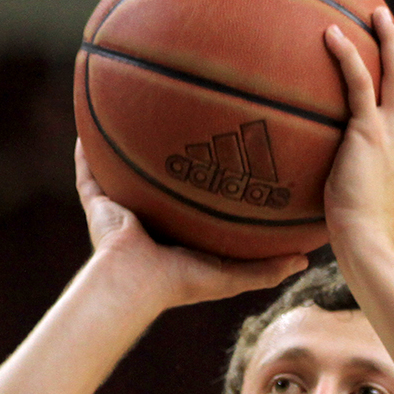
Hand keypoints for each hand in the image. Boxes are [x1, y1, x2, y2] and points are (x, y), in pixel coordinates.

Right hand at [75, 140, 306, 307]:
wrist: (133, 285)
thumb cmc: (180, 283)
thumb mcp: (231, 275)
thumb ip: (267, 268)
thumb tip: (306, 258)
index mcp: (179, 229)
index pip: (195, 196)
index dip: (209, 174)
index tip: (229, 149)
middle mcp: (150, 215)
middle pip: (162, 175)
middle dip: (173, 150)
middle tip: (192, 117)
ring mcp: (122, 207)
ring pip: (124, 167)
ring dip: (130, 141)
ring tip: (139, 108)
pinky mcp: (97, 202)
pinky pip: (88, 170)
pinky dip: (86, 149)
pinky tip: (91, 118)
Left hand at [323, 7, 393, 253]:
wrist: (367, 237)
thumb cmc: (365, 227)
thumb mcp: (379, 194)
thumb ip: (375, 173)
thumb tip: (352, 168)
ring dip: (389, 38)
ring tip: (378, 13)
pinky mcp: (370, 131)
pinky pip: (360, 83)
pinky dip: (348, 55)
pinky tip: (333, 34)